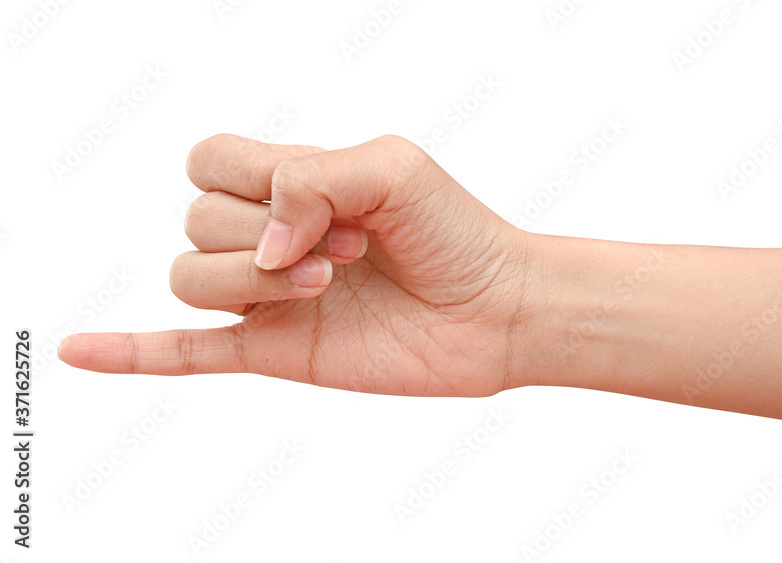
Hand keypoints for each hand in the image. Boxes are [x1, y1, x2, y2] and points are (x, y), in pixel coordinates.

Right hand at [59, 134, 531, 396]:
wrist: (495, 307)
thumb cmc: (454, 231)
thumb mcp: (390, 169)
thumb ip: (310, 179)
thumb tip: (258, 243)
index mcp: (293, 185)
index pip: (208, 161)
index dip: (251, 180)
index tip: (333, 204)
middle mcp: (270, 238)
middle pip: (195, 221)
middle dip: (265, 232)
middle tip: (353, 248)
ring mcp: (270, 297)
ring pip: (189, 278)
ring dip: (248, 280)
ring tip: (325, 284)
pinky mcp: (277, 350)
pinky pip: (186, 352)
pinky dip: (131, 352)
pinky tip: (77, 351)